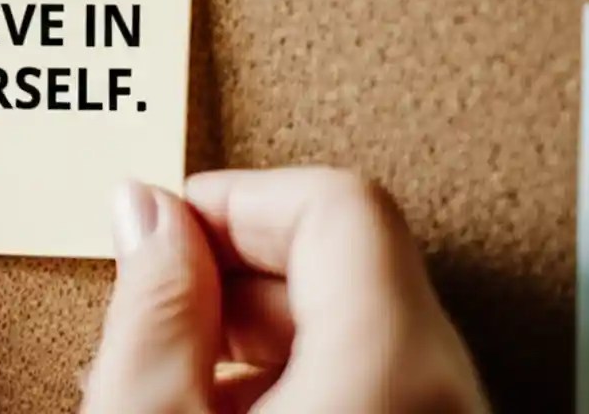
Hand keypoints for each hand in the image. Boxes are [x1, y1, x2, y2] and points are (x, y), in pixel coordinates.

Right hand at [82, 168, 489, 413]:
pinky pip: (370, 383)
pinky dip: (293, 378)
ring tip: (172, 367)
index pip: (337, 205)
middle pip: (349, 262)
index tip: (167, 221)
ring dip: (257, 326)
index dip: (236, 196)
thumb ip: (152, 306)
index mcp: (391, 370)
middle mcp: (441, 397)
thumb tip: (147, 217)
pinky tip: (217, 410)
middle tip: (157, 291)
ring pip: (356, 327)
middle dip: (235, 262)